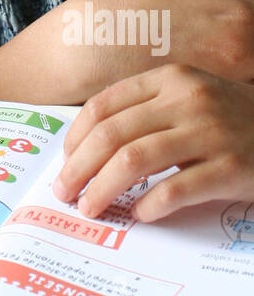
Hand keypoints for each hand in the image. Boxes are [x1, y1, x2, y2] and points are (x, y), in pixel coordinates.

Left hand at [52, 63, 253, 220]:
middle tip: (64, 193)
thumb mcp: (190, 98)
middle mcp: (187, 100)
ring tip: (91, 208)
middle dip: (79, 168)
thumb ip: (147, 111)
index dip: (75, 139)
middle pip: (112, 135)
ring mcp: (210, 133)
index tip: (64, 163)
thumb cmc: (231, 120)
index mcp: (169, 80)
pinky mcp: (230, 168)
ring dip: (103, 189)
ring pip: (134, 161)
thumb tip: (88, 148)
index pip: (103, 106)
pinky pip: (175, 190)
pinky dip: (149, 206)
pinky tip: (140, 215)